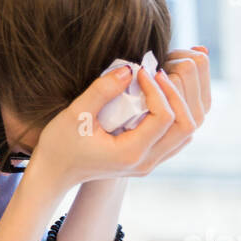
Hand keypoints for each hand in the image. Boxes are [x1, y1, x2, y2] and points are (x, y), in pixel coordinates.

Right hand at [27, 49, 207, 188]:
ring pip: (185, 134)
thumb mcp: (76, 113)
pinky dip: (175, 115)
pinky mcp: (148, 158)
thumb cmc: (60, 144)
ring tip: (159, 83)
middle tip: (157, 73)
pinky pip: (175, 137)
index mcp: (131, 153)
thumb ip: (103, 90)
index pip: (164, 116)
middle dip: (177, 95)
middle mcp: (146, 162)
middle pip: (185, 127)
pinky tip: (158, 97)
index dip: (157, 88)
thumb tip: (130, 68)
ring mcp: (149, 163)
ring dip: (180, 105)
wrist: (55, 173)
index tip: (140, 71)